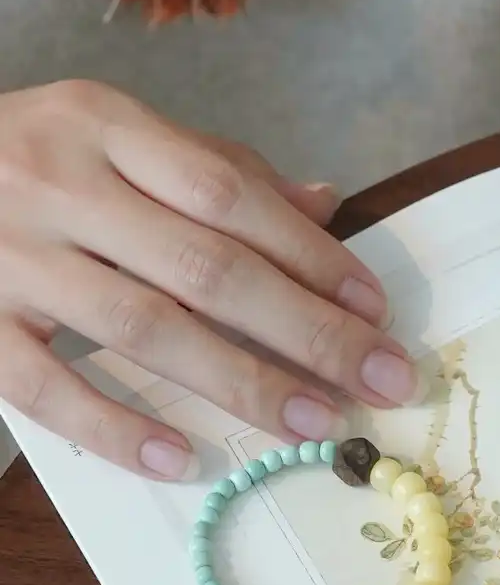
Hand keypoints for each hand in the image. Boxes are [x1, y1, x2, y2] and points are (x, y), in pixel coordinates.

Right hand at [0, 81, 421, 478]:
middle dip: (306, 331)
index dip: (311, 256)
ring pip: (143, 328)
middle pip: (205, 267)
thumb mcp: (122, 138)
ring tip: (313, 422)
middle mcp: (62, 184)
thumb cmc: (38, 159)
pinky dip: (114, 425)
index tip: (375, 312)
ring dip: (241, 381)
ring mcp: (14, 256)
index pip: (229, 194)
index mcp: (108, 127)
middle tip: (379, 381)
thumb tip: (325, 205)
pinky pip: (47, 387)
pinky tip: (180, 457)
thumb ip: (218, 171)